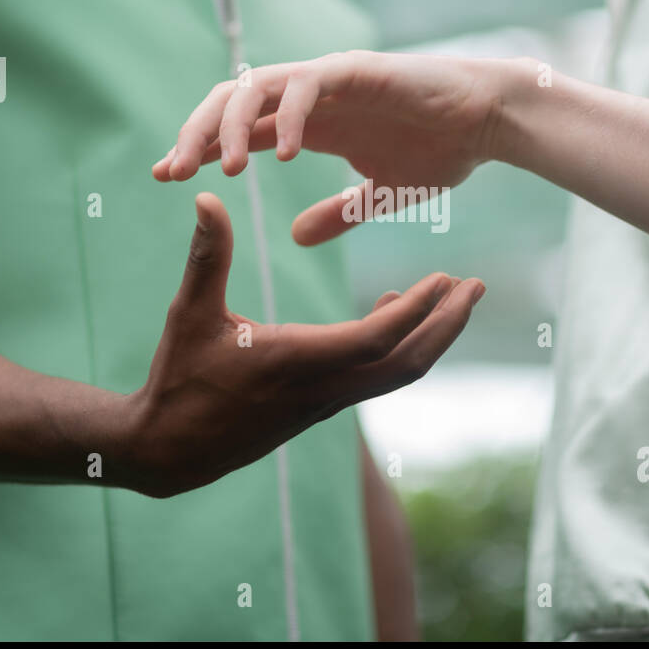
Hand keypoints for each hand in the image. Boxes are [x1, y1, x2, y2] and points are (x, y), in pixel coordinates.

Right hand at [120, 192, 484, 496]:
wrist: (171, 452)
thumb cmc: (178, 380)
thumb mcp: (189, 313)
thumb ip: (207, 255)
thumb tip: (205, 196)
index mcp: (296, 362)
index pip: (376, 340)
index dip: (416, 310)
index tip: (444, 277)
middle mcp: (322, 388)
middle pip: (407, 362)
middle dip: (447, 324)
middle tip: (477, 286)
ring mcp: (326, 402)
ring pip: (397, 373)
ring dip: (431, 335)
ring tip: (454, 296)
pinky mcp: (321, 406)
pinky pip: (375, 376)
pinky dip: (398, 345)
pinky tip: (389, 308)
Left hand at [153, 51, 513, 244]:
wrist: (488, 122)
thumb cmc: (440, 149)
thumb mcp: (378, 195)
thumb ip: (337, 213)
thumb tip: (294, 235)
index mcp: (307, 123)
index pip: (237, 129)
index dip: (198, 148)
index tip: (167, 177)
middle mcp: (309, 97)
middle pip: (231, 102)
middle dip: (196, 134)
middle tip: (172, 172)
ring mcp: (330, 79)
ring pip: (257, 87)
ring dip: (231, 125)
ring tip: (221, 169)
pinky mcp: (356, 71)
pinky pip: (307, 86)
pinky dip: (289, 117)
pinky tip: (281, 157)